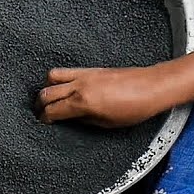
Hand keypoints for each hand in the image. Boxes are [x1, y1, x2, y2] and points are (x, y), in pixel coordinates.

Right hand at [35, 66, 170, 127]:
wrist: (153, 87)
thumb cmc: (136, 107)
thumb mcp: (107, 123)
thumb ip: (84, 120)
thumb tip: (70, 118)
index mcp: (82, 102)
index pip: (52, 110)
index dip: (44, 118)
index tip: (44, 122)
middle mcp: (80, 86)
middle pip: (46, 92)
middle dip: (40, 104)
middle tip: (42, 111)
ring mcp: (85, 75)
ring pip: (52, 76)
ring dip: (48, 87)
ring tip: (52, 96)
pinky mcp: (92, 69)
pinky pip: (68, 71)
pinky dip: (61, 79)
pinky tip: (67, 88)